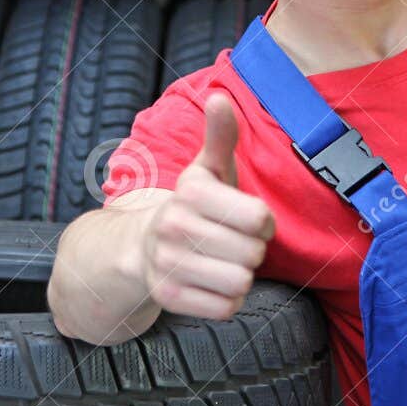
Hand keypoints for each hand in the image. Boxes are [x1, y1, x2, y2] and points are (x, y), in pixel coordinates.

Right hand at [140, 93, 275, 320]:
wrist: (142, 246)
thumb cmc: (194, 205)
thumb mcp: (208, 169)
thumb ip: (220, 136)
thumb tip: (218, 97)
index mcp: (190, 192)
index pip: (260, 219)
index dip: (263, 222)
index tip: (249, 219)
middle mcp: (173, 226)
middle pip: (254, 254)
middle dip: (252, 251)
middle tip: (232, 242)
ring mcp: (167, 263)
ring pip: (241, 283)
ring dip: (240, 276)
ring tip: (221, 261)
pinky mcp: (167, 297)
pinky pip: (226, 308)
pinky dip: (226, 300)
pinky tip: (211, 282)